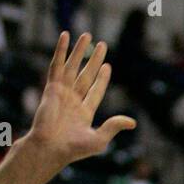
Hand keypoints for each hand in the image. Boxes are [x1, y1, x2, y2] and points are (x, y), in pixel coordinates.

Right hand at [24, 32, 135, 174]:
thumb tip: (132, 122)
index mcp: (84, 112)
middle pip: (86, 75)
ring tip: (87, 35)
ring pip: (72, 66)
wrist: (50, 147)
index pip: (95, 90)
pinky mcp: (51, 87)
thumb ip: (114, 126)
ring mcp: (62, 92)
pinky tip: (65, 36)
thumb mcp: (100, 139)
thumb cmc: (73, 148)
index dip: (102, 79)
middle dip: (94, 60)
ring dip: (79, 50)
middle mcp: (73, 100)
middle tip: (102, 45)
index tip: (107, 66)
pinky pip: (57, 64)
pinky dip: (61, 50)